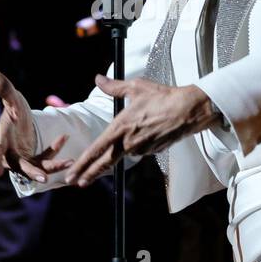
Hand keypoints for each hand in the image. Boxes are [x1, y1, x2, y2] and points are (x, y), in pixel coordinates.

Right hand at [0, 69, 72, 182]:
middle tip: (44, 178)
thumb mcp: (12, 99)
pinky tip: (64, 137)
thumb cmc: (13, 109)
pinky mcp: (34, 160)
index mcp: (1, 139)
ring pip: (37, 168)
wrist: (21, 119)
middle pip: (19, 167)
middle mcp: (10, 153)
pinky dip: (55, 150)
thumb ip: (4, 89)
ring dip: (52, 166)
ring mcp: (23, 159)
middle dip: (32, 172)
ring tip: (69, 162)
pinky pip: (46, 158)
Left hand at [65, 75, 221, 186]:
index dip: (82, 164)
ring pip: (124, 152)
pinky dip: (138, 143)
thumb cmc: (162, 97)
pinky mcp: (152, 151)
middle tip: (74, 182)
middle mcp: (128, 142)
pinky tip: (147, 131)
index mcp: (120, 128)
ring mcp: (141, 149)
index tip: (71, 175)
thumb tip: (98, 78)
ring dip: (122, 148)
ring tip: (135, 130)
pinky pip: (139, 149)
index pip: (96, 150)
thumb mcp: (135, 87)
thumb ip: (113, 86)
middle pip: (104, 163)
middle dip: (88, 174)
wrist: (188, 110)